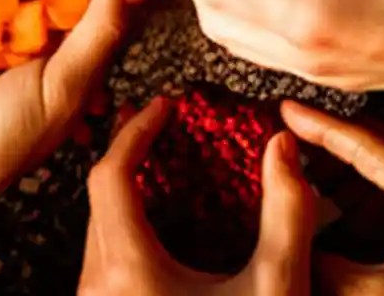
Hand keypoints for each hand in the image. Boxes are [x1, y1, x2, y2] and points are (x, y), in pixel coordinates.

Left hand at [80, 98, 313, 295]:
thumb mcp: (274, 289)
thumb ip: (286, 216)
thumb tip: (285, 150)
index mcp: (126, 268)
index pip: (112, 174)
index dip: (136, 131)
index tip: (164, 106)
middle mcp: (97, 288)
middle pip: (101, 200)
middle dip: (132, 156)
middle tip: (162, 126)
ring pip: (101, 235)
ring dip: (128, 197)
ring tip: (164, 168)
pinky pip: (107, 265)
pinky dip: (130, 233)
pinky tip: (163, 230)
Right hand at [279, 101, 383, 295]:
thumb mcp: (380, 295)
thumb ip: (328, 269)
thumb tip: (295, 252)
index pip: (361, 141)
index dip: (317, 125)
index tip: (285, 109)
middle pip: (374, 149)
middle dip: (328, 147)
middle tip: (288, 145)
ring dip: (346, 177)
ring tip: (304, 182)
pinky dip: (366, 202)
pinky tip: (341, 219)